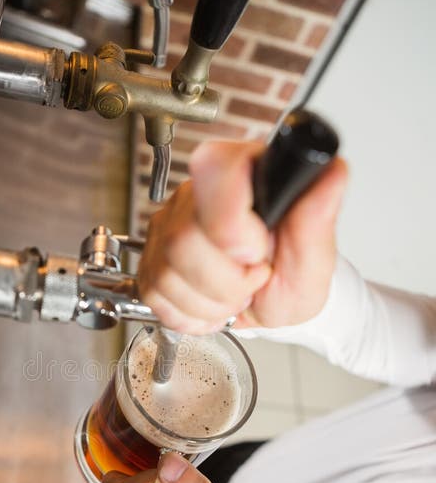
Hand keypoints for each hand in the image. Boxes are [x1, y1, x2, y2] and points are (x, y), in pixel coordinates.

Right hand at [138, 140, 347, 332]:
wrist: (276, 301)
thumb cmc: (294, 272)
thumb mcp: (316, 256)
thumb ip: (317, 215)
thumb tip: (331, 170)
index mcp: (242, 172)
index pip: (213, 172)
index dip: (231, 225)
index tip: (256, 251)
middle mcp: (196, 194)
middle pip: (183, 238)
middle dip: (226, 279)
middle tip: (253, 277)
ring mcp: (168, 227)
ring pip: (168, 272)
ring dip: (211, 300)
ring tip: (235, 292)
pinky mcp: (151, 261)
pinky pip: (156, 295)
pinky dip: (191, 312)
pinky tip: (213, 300)